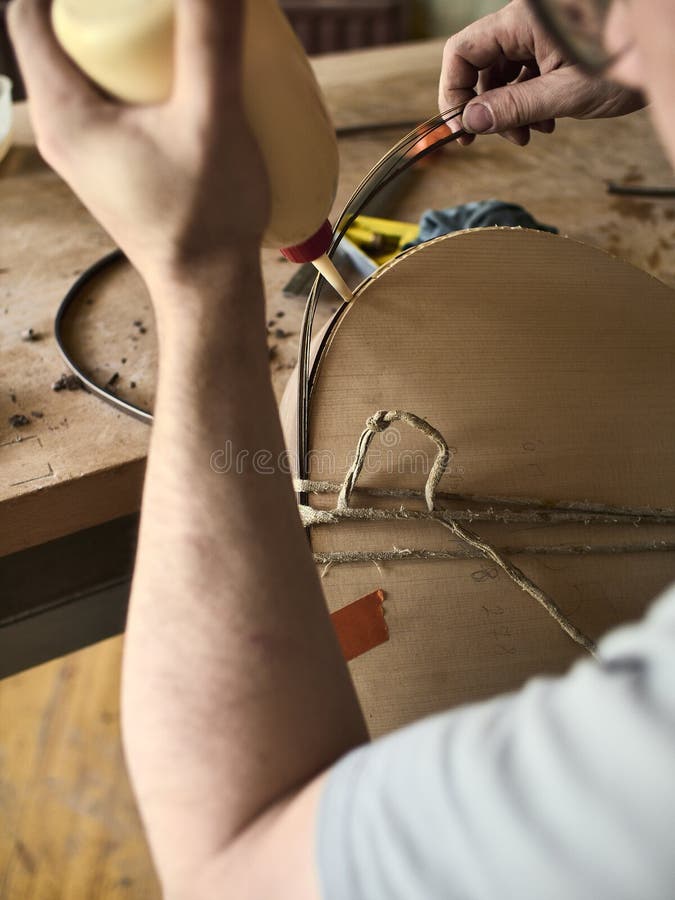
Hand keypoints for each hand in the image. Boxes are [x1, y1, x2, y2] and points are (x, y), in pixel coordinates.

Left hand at [8, 0, 268, 293]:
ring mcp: (91, 152)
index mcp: (64, 115)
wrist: (209, 289)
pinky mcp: (118, 166)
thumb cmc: (205, 220)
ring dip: (128, 43)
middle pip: (62, 38)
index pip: (28, 15)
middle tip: (159, 7)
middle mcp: (65, 132)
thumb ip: (210, 41)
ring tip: (177, 32)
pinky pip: (116, 104)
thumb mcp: (211, 122)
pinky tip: (186, 81)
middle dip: (107, 9)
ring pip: (93, 72)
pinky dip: (142, 79)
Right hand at [438, 0, 643, 146]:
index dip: (454, 92)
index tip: (460, 129)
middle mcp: (527, 21)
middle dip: (486, 106)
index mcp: (524, 19)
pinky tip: (545, 122)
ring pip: (502, 73)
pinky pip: (523, 73)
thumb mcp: (565, 94)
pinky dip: (527, 102)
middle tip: (498, 138)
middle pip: (480, 64)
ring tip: (530, 134)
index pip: (463, 51)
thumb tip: (470, 121)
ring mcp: (540, 33)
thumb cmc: (627, 63)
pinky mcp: (553, 46)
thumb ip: (514, 107)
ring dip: (508, 110)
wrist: (663, 51)